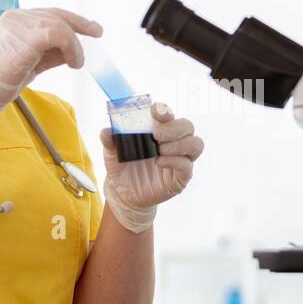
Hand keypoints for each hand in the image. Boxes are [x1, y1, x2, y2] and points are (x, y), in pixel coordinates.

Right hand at [0, 8, 101, 134]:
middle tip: (97, 32)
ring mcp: (19, 24)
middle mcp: (15, 17)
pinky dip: (72, 48)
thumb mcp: (32, 61)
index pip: (49, 14)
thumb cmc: (2, 81)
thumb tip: (75, 48)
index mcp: (14, 20)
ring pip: (60, 25)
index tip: (90, 28)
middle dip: (80, 24)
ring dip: (75, 45)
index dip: (72, 20)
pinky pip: (59, 35)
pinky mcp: (26, 37)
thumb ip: (51, 51)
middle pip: (56, 15)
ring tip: (77, 63)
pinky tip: (73, 63)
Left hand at [100, 102, 202, 232]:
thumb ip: (110, 140)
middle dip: (174, 128)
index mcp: (158, 129)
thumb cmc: (122, 167)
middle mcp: (173, 142)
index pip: (168, 114)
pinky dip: (174, 161)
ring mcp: (179, 159)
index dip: (164, 110)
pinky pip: (187, 166)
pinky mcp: (180, 177)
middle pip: (187, 126)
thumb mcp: (112, 152)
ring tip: (159, 150)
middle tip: (156, 134)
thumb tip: (106, 131)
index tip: (155, 111)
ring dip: (179, 144)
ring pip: (195, 144)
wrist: (123, 193)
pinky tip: (159, 162)